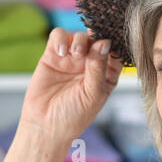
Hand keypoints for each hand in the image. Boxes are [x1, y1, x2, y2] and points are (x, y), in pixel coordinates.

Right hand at [19, 29, 124, 145]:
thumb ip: (99, 67)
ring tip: (77, 54)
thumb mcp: (93, 94)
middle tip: (93, 45)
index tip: (114, 39)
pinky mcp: (52, 55)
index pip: (115, 51)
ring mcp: (71, 58)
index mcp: (106, 74)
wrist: (45, 126)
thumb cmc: (73, 116)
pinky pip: (58, 36)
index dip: (116, 42)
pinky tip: (61, 52)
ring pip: (78, 35)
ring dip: (80, 40)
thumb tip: (104, 42)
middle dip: (96, 37)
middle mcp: (90, 63)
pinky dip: (61, 38)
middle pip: (97, 38)